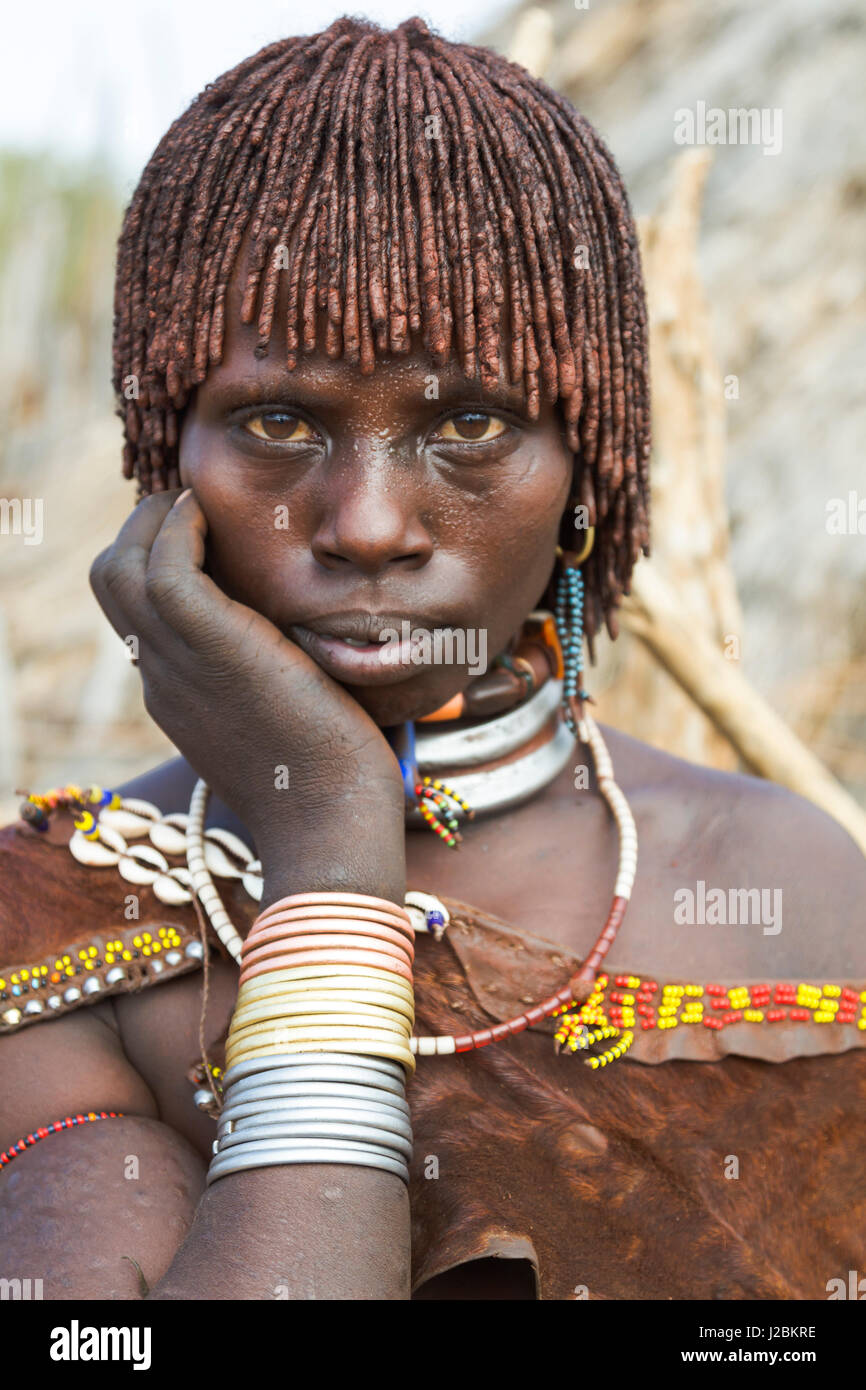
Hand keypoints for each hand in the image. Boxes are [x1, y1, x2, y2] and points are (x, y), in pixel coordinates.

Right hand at [89, 490, 405, 894]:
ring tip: (198, 501)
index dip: (157, 560)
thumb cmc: (331, 779)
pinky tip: (212, 515)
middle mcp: (163, 677)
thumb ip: (272, 677)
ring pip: (119, 568)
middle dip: (141, 528)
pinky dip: (179, 528)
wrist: (331, 824)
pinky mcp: (214, 651)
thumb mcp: (287, 719)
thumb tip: (303, 640)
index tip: (200, 531)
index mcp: (177, 693)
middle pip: (110, 581)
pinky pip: (165, 568)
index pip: (136, 610)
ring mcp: (179, 665)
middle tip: (192, 506)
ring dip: (155, 519)